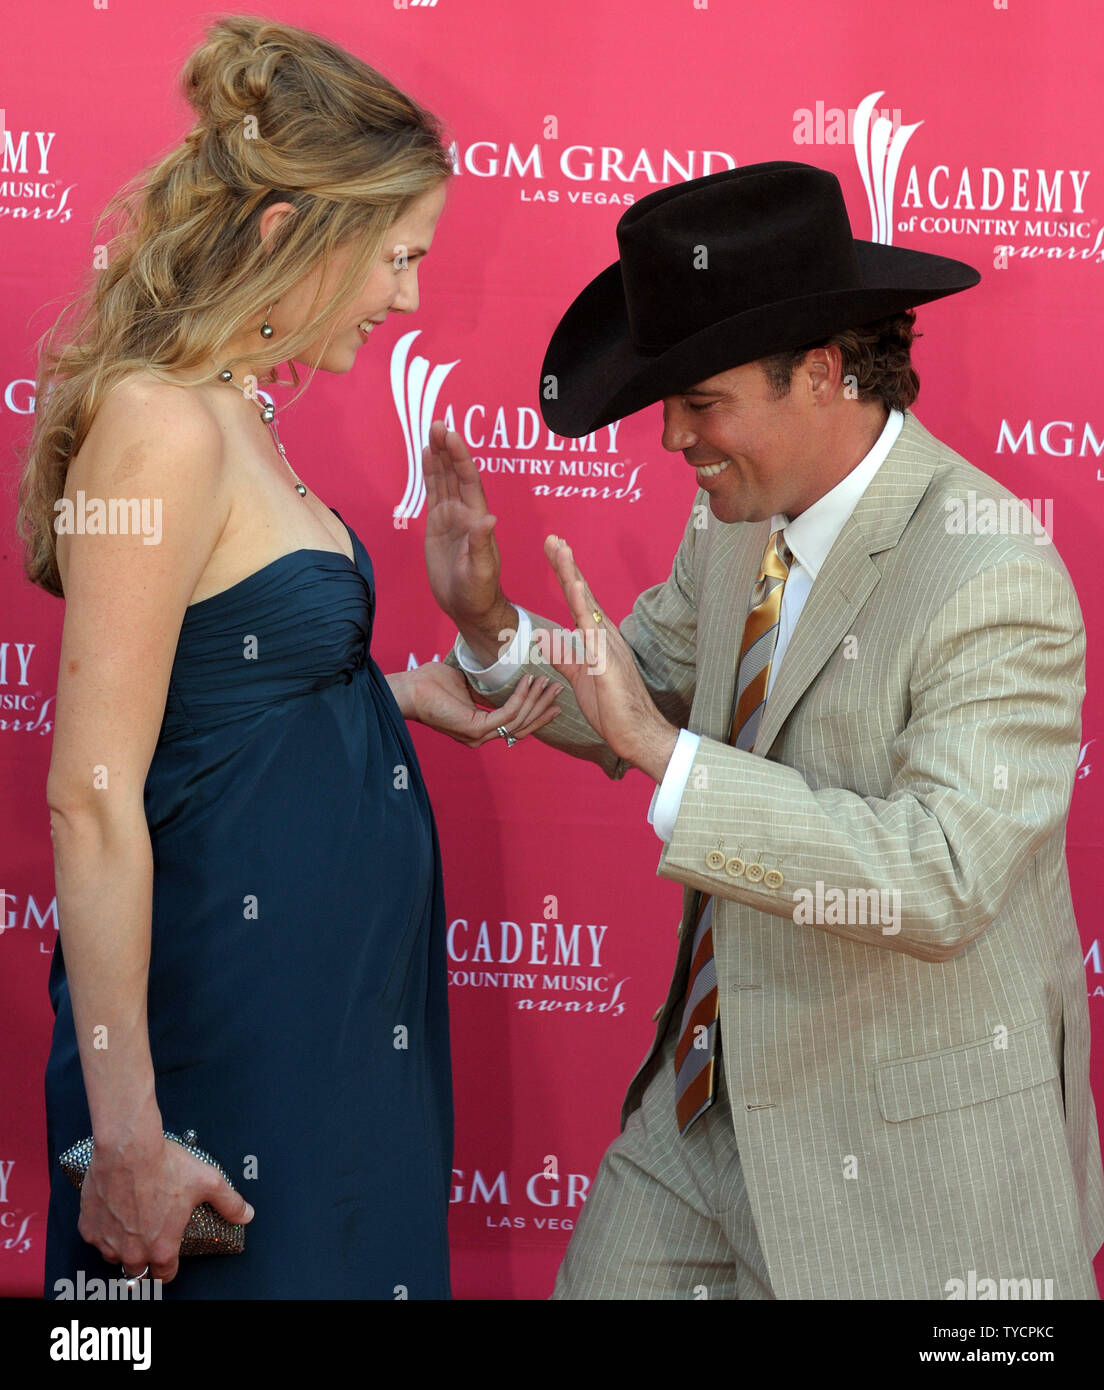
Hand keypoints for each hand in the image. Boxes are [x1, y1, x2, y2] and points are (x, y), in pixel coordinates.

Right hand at [78, 1133, 253, 1284]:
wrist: (128, 1147)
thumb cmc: (164, 1165)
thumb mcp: (208, 1182)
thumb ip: (229, 1202)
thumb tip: (245, 1213)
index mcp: (161, 1247)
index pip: (165, 1275)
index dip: (169, 1268)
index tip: (169, 1260)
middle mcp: (132, 1251)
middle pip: (137, 1272)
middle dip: (144, 1261)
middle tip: (149, 1241)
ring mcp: (107, 1241)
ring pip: (114, 1257)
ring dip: (122, 1247)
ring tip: (132, 1226)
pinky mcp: (88, 1227)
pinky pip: (95, 1238)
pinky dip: (103, 1230)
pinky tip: (113, 1213)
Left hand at [406, 661, 561, 747]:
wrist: (410, 688)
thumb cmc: (432, 684)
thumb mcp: (466, 685)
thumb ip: (486, 691)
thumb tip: (504, 681)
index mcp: (479, 728)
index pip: (515, 725)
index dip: (536, 712)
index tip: (552, 698)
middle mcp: (481, 736)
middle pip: (522, 725)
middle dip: (543, 707)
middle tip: (559, 689)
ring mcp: (478, 735)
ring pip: (518, 720)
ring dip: (535, 700)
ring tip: (547, 682)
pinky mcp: (475, 729)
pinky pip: (506, 714)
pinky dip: (520, 697)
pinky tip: (527, 681)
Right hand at [423, 421, 512, 643]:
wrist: (467, 605)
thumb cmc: (478, 591)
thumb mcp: (481, 571)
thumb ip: (482, 545)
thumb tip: (488, 519)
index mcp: (476, 518)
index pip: (468, 480)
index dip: (460, 457)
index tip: (450, 436)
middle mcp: (464, 512)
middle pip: (455, 473)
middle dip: (448, 448)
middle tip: (437, 423)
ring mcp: (450, 517)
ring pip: (444, 479)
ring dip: (439, 456)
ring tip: (431, 430)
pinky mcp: (437, 525)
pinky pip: (433, 494)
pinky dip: (430, 474)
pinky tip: (427, 457)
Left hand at [543, 534, 678, 780]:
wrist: (637, 734)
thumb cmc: (612, 709)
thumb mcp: (579, 678)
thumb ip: (564, 656)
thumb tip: (546, 637)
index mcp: (598, 638)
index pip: (578, 600)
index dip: (566, 575)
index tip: (554, 550)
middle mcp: (605, 635)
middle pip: (582, 593)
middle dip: (567, 565)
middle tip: (553, 538)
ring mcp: (607, 645)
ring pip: (586, 604)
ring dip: (573, 575)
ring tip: (561, 549)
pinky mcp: (607, 661)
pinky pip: (591, 630)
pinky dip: (582, 607)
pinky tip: (574, 587)